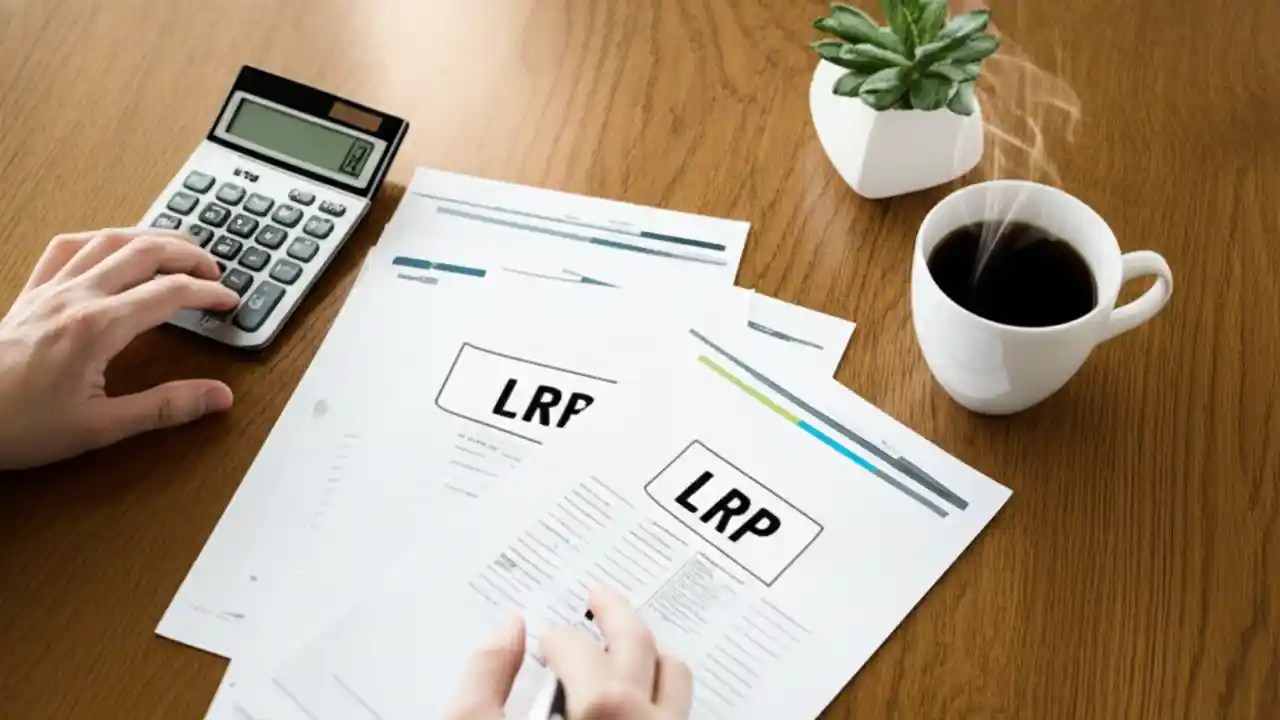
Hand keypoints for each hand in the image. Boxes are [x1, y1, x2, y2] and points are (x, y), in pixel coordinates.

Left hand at [0, 228, 239, 469]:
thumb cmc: (19, 426)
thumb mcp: (101, 427)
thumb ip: (165, 407)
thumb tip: (217, 396)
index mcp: (98, 327)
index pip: (170, 293)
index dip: (208, 293)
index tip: (229, 300)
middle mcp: (75, 297)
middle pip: (143, 251)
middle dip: (188, 254)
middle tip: (214, 270)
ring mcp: (50, 290)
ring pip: (107, 239)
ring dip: (150, 236)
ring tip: (177, 248)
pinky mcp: (31, 294)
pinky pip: (66, 247)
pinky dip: (99, 237)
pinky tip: (112, 244)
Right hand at [446, 586, 692, 718]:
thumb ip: (484, 677)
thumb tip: (506, 629)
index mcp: (600, 709)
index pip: (577, 647)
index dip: (555, 637)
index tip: (545, 641)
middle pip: (640, 646)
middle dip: (615, 614)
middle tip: (599, 596)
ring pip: (674, 679)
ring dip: (651, 651)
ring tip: (626, 643)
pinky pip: (678, 709)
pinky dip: (661, 688)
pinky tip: (637, 692)